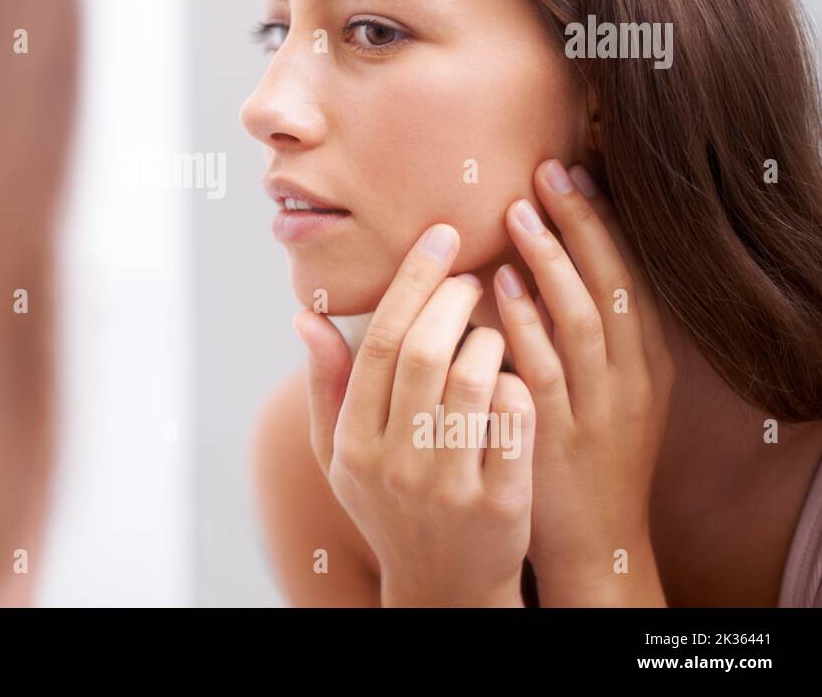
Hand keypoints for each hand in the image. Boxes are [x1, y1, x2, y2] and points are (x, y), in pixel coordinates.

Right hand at [295, 224, 535, 606]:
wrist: (443, 589)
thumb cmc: (388, 503)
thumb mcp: (339, 453)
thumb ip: (325, 383)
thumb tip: (307, 314)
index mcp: (352, 443)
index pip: (380, 343)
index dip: (411, 280)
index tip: (440, 236)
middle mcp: (395, 464)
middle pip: (426, 352)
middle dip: (455, 297)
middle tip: (471, 274)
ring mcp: (449, 487)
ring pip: (475, 378)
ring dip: (490, 336)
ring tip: (490, 327)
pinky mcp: (502, 505)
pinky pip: (517, 418)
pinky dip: (518, 383)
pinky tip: (514, 372)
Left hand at [494, 159, 674, 605]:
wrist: (592, 540)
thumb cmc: (583, 454)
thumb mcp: (604, 390)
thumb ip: (582, 332)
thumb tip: (544, 261)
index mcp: (647, 362)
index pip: (635, 277)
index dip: (608, 224)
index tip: (581, 175)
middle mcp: (632, 378)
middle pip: (616, 283)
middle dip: (583, 224)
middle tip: (550, 171)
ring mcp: (599, 407)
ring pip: (585, 318)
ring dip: (553, 260)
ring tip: (522, 210)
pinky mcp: (559, 434)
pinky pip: (543, 369)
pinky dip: (525, 323)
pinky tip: (501, 285)